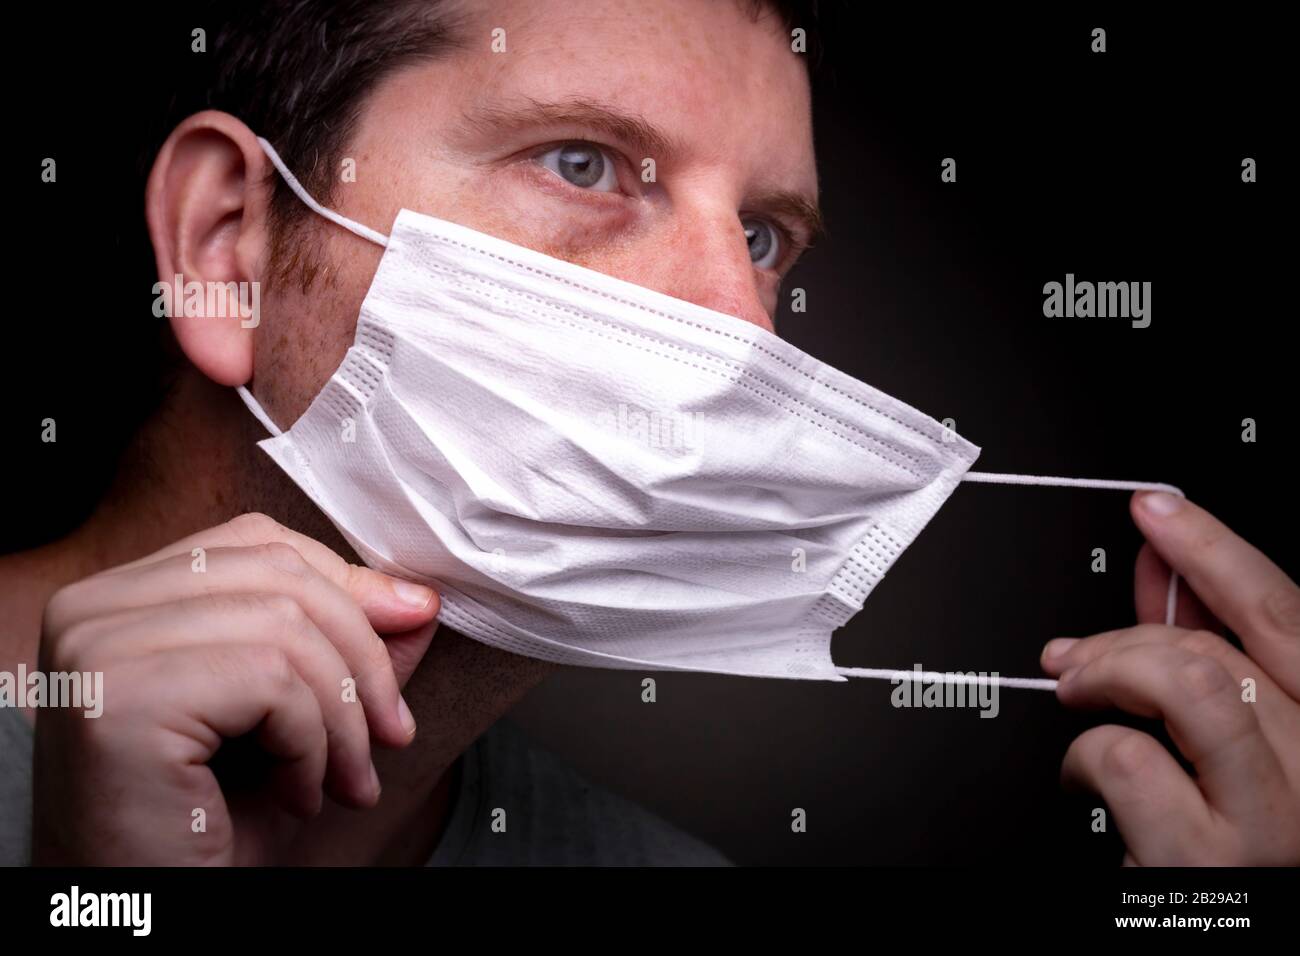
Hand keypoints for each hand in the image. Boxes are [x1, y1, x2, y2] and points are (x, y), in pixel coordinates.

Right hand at [31, 513, 440, 864]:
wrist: (146, 912)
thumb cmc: (212, 823)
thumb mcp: (297, 719)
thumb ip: (349, 650)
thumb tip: (420, 600)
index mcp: (121, 597)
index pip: (256, 543)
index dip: (345, 584)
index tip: (410, 631)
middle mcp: (91, 608)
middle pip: (280, 575)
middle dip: (362, 657)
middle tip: (391, 735)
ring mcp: (97, 648)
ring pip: (285, 627)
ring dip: (342, 717)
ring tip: (346, 781)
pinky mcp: (121, 697)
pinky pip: (271, 681)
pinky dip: (311, 745)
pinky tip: (300, 796)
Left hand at [1040, 491, 1299, 864]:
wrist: (1206, 923)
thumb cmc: (1220, 836)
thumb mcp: (1226, 734)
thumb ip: (1203, 649)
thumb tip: (1160, 566)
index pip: (1284, 613)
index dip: (1215, 549)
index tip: (1156, 509)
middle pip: (1217, 646)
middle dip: (1124, 635)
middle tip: (1073, 656)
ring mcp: (1276, 817)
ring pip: (1185, 683)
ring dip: (1106, 675)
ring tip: (1075, 694)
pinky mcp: (1211, 858)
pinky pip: (1128, 757)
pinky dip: (1082, 753)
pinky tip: (1083, 775)